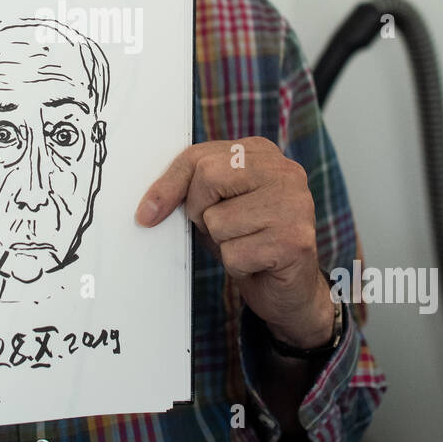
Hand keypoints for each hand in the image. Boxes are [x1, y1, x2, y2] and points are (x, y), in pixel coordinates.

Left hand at [135, 137, 334, 348]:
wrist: (290, 289)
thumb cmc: (248, 240)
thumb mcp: (214, 207)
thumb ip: (189, 191)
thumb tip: (148, 208)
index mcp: (260, 153)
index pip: (197, 157)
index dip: (168, 187)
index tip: (147, 213)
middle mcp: (283, 171)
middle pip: (208, 177)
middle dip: (200, 212)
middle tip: (221, 228)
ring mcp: (294, 203)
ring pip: (218, 221)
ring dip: (223, 244)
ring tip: (246, 245)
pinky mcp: (294, 240)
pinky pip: (235, 253)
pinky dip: (237, 266)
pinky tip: (258, 263)